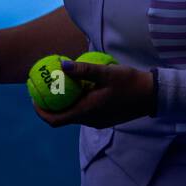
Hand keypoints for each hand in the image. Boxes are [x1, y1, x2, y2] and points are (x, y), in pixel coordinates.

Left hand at [32, 59, 154, 128]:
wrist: (153, 95)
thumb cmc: (130, 82)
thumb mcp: (106, 72)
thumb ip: (83, 69)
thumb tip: (61, 65)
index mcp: (87, 112)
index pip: (55, 119)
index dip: (40, 111)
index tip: (33, 97)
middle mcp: (90, 120)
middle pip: (62, 118)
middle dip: (49, 105)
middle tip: (42, 88)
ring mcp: (98, 120)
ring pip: (73, 114)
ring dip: (64, 103)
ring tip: (59, 84)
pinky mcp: (104, 117)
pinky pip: (84, 111)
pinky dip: (76, 101)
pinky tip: (78, 86)